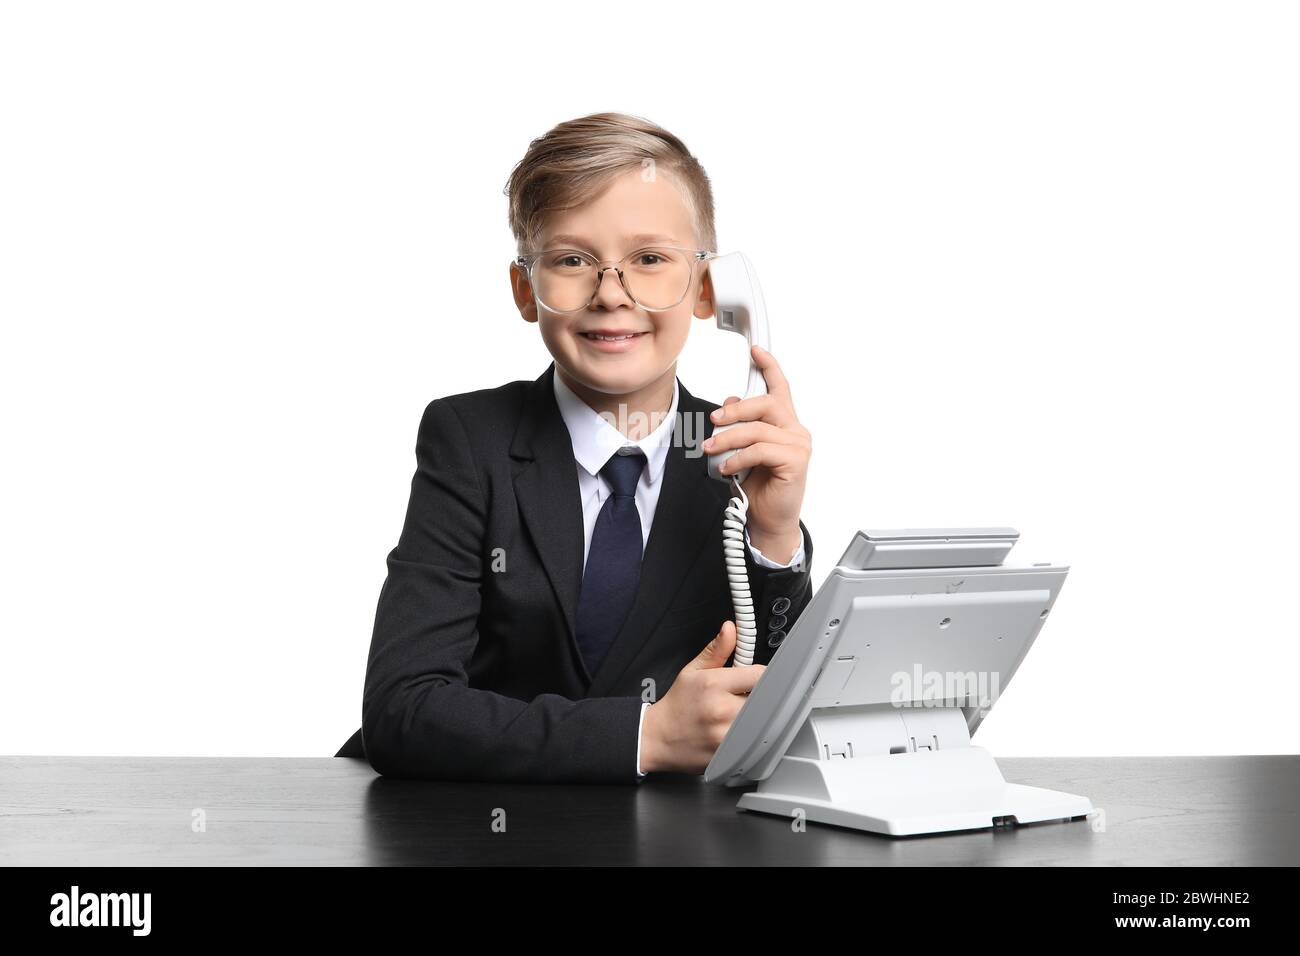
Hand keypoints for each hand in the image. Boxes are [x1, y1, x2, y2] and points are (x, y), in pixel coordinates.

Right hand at [640, 621, 765, 773]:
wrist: (657, 738)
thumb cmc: (678, 704)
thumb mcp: (693, 670)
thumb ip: (717, 650)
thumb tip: (731, 628)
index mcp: (713, 684)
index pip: (760, 675)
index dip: (765, 676)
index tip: (759, 679)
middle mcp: (721, 710)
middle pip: (765, 700)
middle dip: (760, 697)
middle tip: (749, 698)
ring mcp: (725, 736)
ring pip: (762, 723)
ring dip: (758, 718)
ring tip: (741, 715)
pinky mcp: (728, 756)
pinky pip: (754, 744)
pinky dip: (752, 738)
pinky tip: (738, 733)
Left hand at [701, 345, 810, 562]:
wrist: (768, 520)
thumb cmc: (758, 486)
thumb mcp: (742, 451)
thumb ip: (738, 427)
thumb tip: (727, 404)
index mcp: (783, 423)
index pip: (779, 388)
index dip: (770, 366)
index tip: (756, 350)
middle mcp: (794, 430)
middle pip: (765, 403)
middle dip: (735, 409)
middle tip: (713, 420)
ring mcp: (798, 445)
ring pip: (757, 428)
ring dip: (727, 437)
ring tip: (710, 449)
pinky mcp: (795, 461)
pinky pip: (759, 449)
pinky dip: (738, 457)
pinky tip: (727, 468)